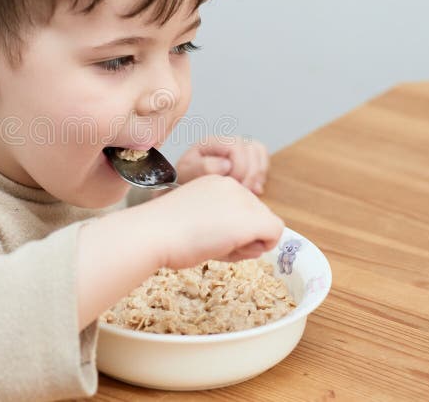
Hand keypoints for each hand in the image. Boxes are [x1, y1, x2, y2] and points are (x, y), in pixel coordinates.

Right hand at [141, 174, 284, 270]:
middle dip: (242, 238)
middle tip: (209, 243)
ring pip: (266, 228)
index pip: (240, 210)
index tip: (203, 234)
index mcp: (216, 182)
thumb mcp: (195, 218)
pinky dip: (259, 247)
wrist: (153, 233)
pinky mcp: (251, 218)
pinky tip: (230, 247)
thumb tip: (255, 243)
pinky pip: (274, 235)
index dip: (229, 229)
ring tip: (215, 245)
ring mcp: (244, 200)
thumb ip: (221, 223)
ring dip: (247, 245)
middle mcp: (233, 185)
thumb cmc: (164, 234)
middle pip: (257, 218)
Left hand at [173, 136, 269, 194]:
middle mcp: (227, 142)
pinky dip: (261, 173)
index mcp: (211, 142)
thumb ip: (204, 167)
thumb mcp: (188, 173)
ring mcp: (239, 148)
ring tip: (246, 190)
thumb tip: (226, 164)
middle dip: (249, 173)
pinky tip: (253, 187)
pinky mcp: (248, 157)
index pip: (236, 146)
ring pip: (259, 151)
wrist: (189, 187)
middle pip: (251, 149)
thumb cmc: (188, 179)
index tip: (233, 183)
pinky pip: (263, 158)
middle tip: (240, 190)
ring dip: (257, 174)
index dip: (239, 167)